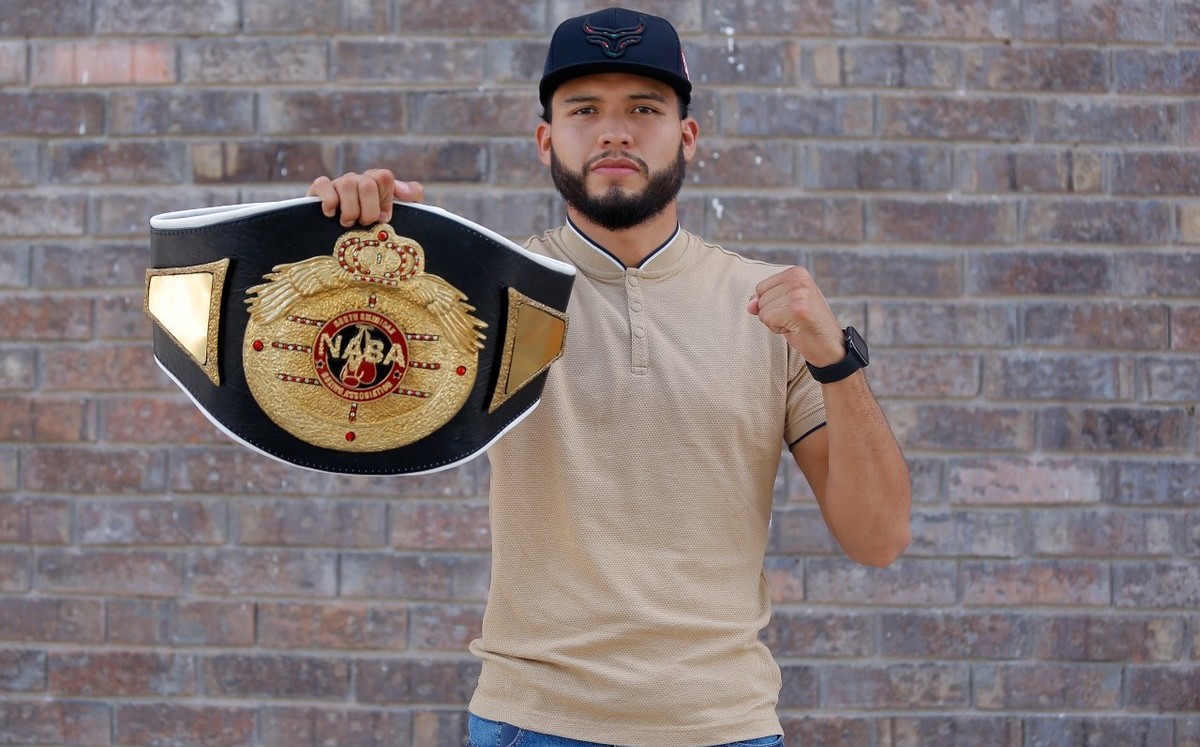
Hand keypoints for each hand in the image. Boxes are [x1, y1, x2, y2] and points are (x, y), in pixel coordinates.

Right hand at [306, 169, 424, 226]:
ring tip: (348, 223)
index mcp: (376, 183)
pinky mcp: (318, 190)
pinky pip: (323, 184)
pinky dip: (329, 202)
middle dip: (368, 210)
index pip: (384, 177)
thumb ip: (411, 197)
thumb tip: (404, 191)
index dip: (385, 200)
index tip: (383, 218)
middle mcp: (357, 180)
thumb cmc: (373, 231)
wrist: (340, 247)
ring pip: (347, 184)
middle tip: (364, 223)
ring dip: (350, 210)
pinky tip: (330, 215)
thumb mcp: (399, 216)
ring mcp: (338, 184)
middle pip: (367, 183)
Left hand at [748, 266, 844, 366]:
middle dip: (773, 313)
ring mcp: (798, 293)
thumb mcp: (784, 306)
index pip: (761, 287)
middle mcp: (798, 278)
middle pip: (760, 298)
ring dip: (776, 322)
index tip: (792, 310)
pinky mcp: (796, 309)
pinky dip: (778, 329)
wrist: (830, 346)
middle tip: (795, 318)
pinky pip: (768, 320)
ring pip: (762, 310)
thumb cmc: (806, 325)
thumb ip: (765, 300)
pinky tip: (796, 328)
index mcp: (796, 272)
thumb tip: (750, 304)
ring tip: (796, 323)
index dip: (771, 304)